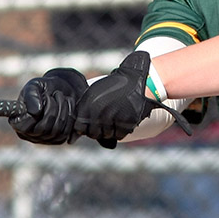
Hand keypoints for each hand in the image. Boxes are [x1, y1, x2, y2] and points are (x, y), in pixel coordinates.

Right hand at [9, 68, 87, 144]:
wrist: (63, 90)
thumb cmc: (44, 87)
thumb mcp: (35, 85)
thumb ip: (31, 96)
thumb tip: (35, 112)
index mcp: (17, 122)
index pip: (23, 127)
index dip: (36, 112)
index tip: (45, 97)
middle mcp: (28, 134)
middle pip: (43, 128)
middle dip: (53, 108)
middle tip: (56, 94)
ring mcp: (44, 139)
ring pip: (57, 130)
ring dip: (63, 109)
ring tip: (62, 97)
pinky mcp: (58, 140)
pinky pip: (66, 132)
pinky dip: (70, 116)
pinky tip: (68, 105)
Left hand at [74, 51, 192, 147]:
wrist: (139, 82)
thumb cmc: (116, 87)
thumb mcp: (96, 92)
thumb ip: (85, 107)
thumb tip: (78, 128)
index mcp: (90, 103)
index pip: (80, 127)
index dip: (83, 129)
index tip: (87, 127)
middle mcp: (100, 112)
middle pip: (93, 133)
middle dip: (96, 131)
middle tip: (102, 124)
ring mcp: (114, 118)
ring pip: (106, 135)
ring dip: (108, 131)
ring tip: (113, 120)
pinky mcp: (127, 123)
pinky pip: (119, 135)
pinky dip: (119, 131)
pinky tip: (121, 122)